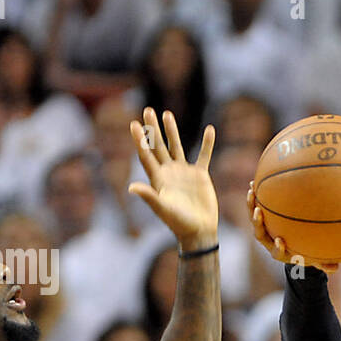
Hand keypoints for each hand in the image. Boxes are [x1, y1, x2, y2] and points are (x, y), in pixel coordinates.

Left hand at [129, 107, 218, 249]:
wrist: (199, 231)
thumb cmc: (179, 223)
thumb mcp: (163, 209)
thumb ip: (149, 196)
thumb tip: (131, 187)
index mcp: (158, 179)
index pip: (146, 155)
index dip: (139, 140)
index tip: (133, 124)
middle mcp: (169, 172)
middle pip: (158, 146)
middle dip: (152, 128)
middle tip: (147, 110)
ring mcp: (184, 172)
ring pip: (176, 146)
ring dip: (172, 131)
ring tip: (167, 114)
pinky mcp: (200, 175)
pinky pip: (204, 156)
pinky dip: (207, 144)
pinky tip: (210, 129)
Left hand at [245, 184, 340, 272]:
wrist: (291, 248)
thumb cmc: (304, 253)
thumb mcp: (314, 259)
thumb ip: (323, 263)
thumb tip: (336, 267)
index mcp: (280, 253)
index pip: (276, 252)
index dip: (277, 248)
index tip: (281, 242)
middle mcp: (268, 241)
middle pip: (259, 233)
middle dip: (258, 223)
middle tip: (259, 212)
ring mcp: (263, 229)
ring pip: (253, 218)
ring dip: (251, 205)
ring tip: (252, 192)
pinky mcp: (262, 218)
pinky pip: (256, 206)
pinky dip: (255, 196)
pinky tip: (253, 182)